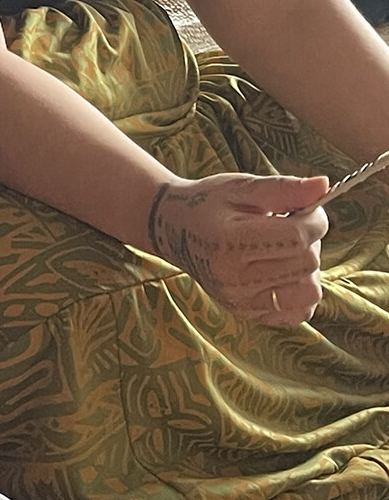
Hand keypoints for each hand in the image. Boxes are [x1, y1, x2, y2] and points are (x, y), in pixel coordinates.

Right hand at [148, 173, 329, 324]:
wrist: (175, 231)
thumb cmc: (208, 203)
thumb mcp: (242, 187)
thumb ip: (284, 188)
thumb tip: (324, 186)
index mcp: (230, 242)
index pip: (299, 237)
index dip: (315, 219)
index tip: (307, 209)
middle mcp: (233, 278)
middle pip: (307, 263)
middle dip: (310, 241)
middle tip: (289, 226)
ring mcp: (240, 300)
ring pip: (309, 292)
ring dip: (306, 268)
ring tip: (285, 250)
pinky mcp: (246, 314)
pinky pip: (298, 312)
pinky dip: (299, 291)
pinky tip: (283, 271)